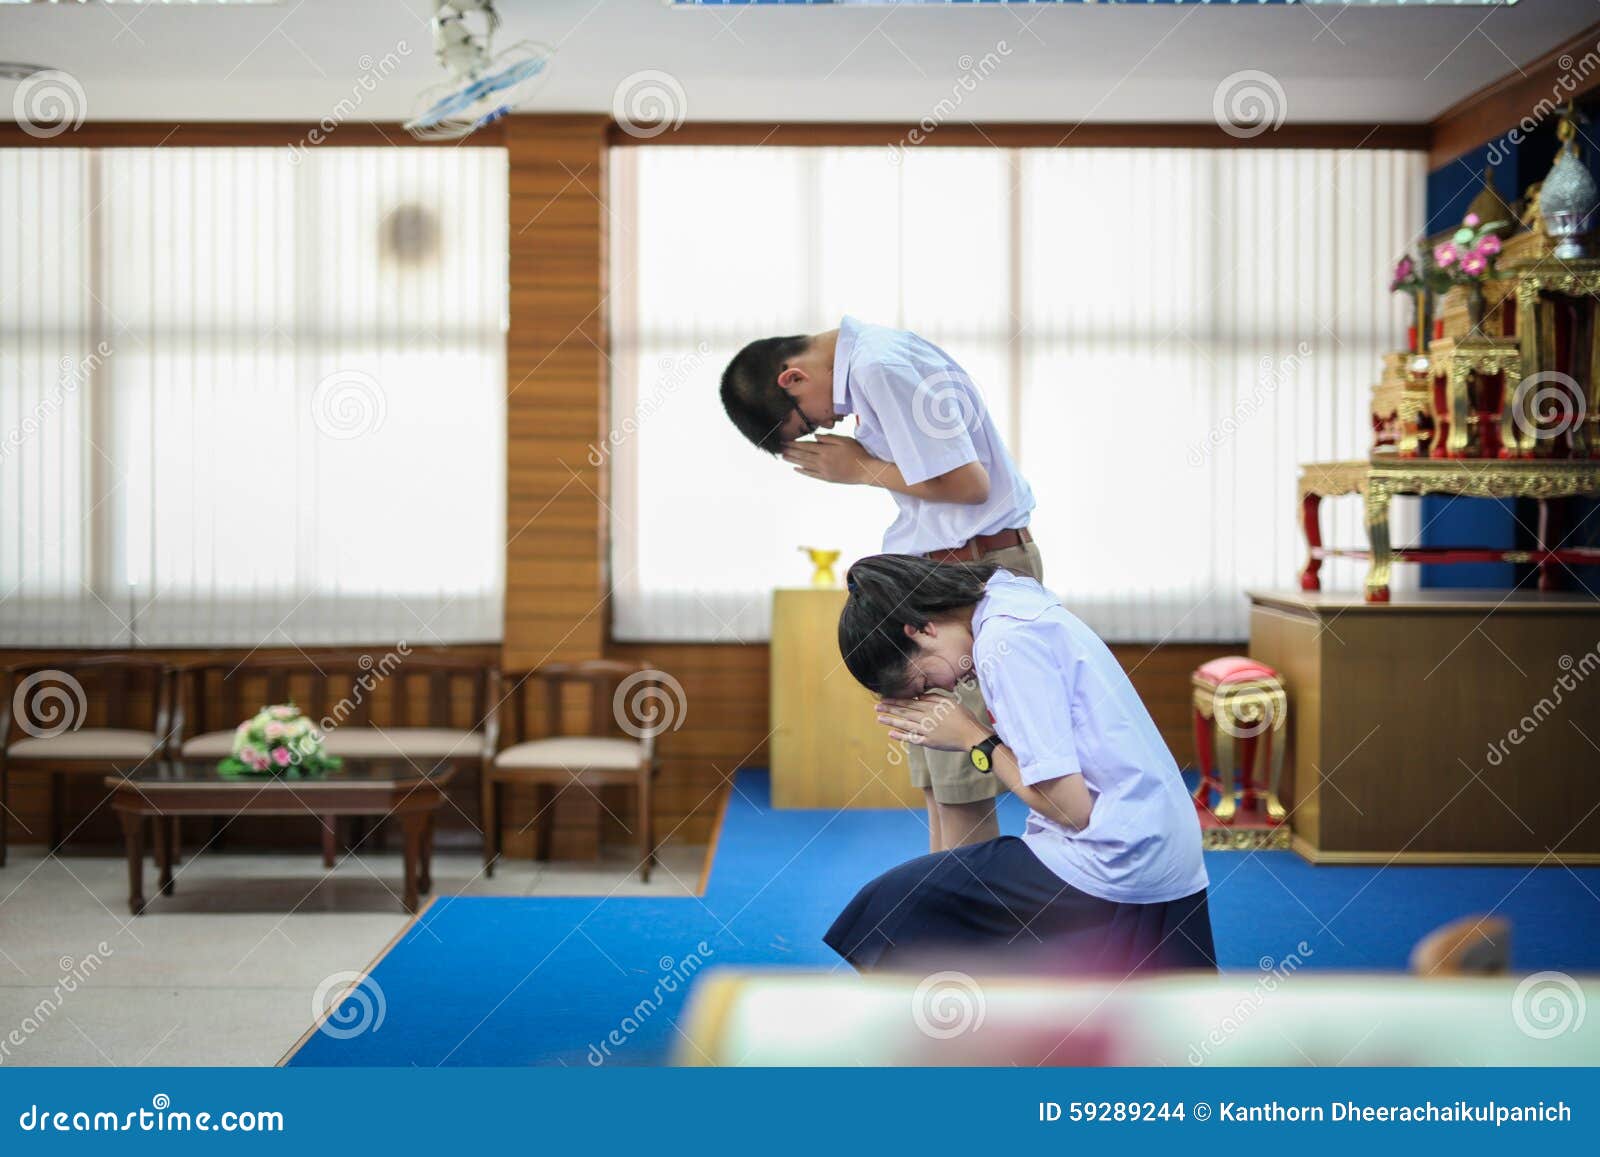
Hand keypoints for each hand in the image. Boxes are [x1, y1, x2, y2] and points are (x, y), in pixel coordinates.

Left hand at [781, 433, 872, 484]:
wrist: (865, 470)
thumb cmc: (857, 453)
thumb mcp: (844, 440)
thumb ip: (829, 438)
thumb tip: (815, 438)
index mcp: (826, 451)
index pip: (806, 446)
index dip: (794, 444)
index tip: (786, 442)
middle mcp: (822, 461)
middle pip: (803, 455)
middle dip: (790, 452)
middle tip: (780, 449)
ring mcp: (824, 471)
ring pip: (805, 465)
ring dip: (793, 461)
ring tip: (784, 458)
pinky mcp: (827, 478)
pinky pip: (812, 475)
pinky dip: (803, 472)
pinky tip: (797, 469)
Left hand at [875, 694, 992, 751]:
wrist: (971, 735)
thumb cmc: (963, 717)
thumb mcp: (950, 702)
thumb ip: (934, 698)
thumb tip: (920, 695)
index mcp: (931, 707)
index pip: (910, 703)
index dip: (896, 701)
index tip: (885, 699)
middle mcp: (927, 718)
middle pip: (905, 712)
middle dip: (890, 709)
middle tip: (877, 707)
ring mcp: (927, 731)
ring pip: (906, 725)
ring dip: (892, 721)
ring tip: (879, 719)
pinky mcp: (929, 742)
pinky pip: (912, 739)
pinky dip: (902, 736)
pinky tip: (891, 734)